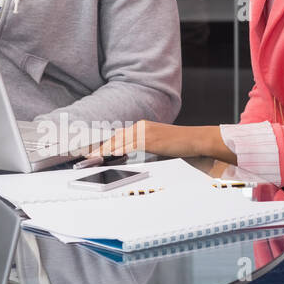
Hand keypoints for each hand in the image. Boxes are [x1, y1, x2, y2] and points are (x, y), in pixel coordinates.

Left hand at [85, 120, 201, 159]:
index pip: (118, 135)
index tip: (94, 151)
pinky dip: (121, 150)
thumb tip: (125, 150)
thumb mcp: (156, 142)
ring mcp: (145, 132)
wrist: (195, 139)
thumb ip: (141, 143)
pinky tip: (112, 154)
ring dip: (106, 150)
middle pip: (116, 137)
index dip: (105, 144)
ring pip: (121, 141)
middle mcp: (141, 126)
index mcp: (141, 126)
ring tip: (94, 157)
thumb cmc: (178, 143)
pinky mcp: (151, 139)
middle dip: (101, 147)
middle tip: (88, 156)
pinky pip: (132, 145)